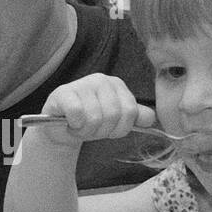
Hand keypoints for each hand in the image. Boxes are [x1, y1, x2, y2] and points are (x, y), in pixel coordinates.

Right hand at [39, 74, 156, 145]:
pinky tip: (69, 123)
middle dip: (101, 131)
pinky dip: (74, 126)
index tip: (107, 129)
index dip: (120, 129)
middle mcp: (101, 80)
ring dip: (85, 131)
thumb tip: (151, 117)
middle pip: (114, 115)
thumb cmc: (88, 123)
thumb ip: (134, 117)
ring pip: (95, 118)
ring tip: (79, 127)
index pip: (131, 112)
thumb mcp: (115, 121)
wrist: (59, 129)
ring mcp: (82, 84)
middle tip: (90, 129)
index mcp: (117, 85)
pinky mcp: (63, 93)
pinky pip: (77, 114)